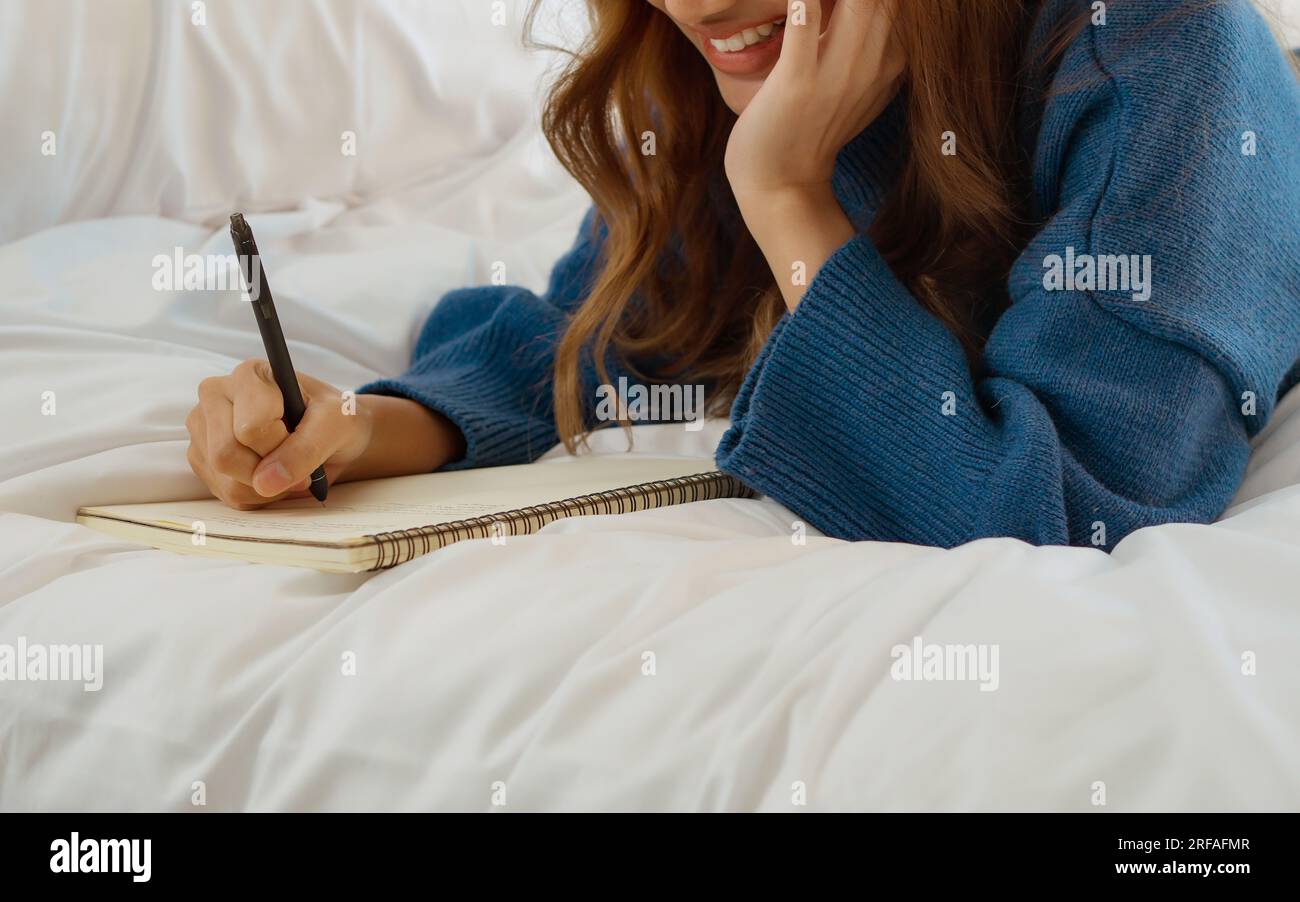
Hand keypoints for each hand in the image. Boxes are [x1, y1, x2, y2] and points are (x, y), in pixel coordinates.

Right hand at [185, 360, 372, 508]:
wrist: (330, 432)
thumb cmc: (333, 419)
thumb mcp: (336, 424)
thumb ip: (306, 449)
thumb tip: (266, 482)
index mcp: (248, 376)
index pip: (250, 429)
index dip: (282, 446)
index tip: (303, 438)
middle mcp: (216, 395)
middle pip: (225, 454)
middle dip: (269, 470)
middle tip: (297, 462)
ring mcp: (203, 427)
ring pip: (224, 478)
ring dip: (266, 486)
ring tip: (287, 466)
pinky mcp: (202, 456)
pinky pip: (226, 493)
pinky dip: (257, 495)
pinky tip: (272, 475)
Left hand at [723, 0, 901, 206]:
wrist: (781, 185)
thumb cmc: (810, 127)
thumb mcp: (854, 78)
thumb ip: (866, 35)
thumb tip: (869, 3)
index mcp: (892, 59)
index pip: (912, 4)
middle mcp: (873, 63)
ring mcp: (836, 74)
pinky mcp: (797, 83)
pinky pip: (804, 25)